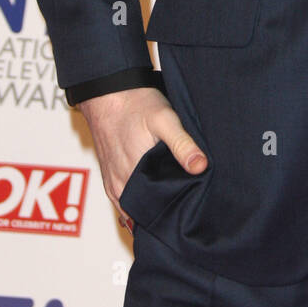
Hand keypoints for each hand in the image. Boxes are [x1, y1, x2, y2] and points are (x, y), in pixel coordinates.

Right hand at [79, 85, 207, 233]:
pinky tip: (157, 194)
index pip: (158, 214)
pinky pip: (126, 201)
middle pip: (147, 214)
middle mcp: (120, 187)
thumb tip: (200, 167)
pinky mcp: (110, 177)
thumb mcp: (165, 119)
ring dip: (153, 208)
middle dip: (167, 214)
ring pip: (136, 209)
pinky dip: (141, 202)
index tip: (195, 210)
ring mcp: (113, 184)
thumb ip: (182, 144)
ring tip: (177, 202)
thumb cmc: (135, 103)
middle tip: (191, 207)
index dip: (178, 214)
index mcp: (133, 178)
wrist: (107, 91)